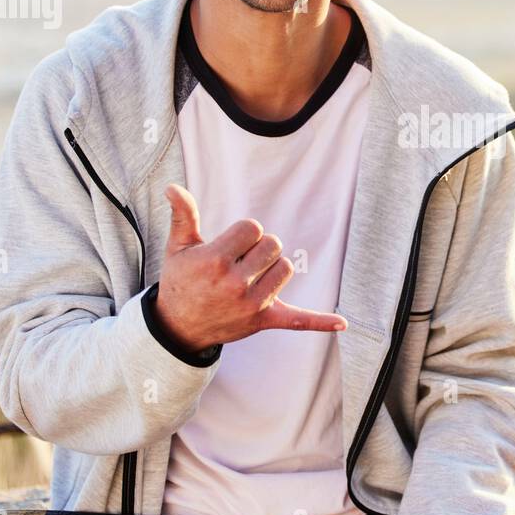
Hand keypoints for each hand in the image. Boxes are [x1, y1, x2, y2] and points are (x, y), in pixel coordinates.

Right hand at [152, 183, 347, 353]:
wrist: (179, 327)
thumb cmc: (181, 281)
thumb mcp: (178, 248)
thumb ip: (183, 215)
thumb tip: (173, 187)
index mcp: (215, 261)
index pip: (253, 227)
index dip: (244, 232)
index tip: (231, 243)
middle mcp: (235, 284)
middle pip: (274, 245)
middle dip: (259, 247)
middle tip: (239, 261)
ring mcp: (252, 304)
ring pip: (285, 268)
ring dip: (273, 267)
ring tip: (250, 276)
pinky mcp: (264, 320)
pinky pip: (298, 321)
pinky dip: (320, 321)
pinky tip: (341, 323)